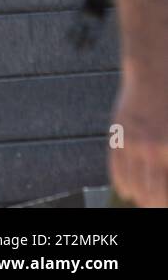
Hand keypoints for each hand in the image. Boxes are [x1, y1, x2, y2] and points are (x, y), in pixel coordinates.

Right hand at [111, 78, 167, 206]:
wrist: (154, 74)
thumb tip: (162, 177)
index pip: (164, 193)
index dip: (163, 203)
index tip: (163, 205)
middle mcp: (154, 151)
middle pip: (152, 194)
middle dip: (153, 205)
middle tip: (155, 206)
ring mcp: (133, 143)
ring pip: (132, 184)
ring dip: (138, 196)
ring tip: (143, 200)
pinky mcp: (118, 135)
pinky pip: (115, 166)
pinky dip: (120, 182)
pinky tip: (126, 190)